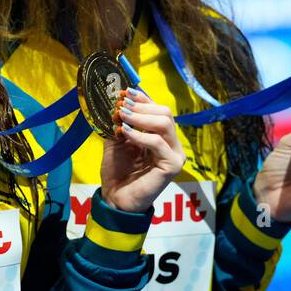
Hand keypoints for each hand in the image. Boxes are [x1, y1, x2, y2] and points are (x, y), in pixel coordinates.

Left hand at [100, 87, 185, 212]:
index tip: (125, 92)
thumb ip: (119, 123)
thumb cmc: (118, 171)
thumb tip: (116, 102)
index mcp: (160, 136)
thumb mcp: (116, 141)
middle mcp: (171, 143)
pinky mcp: (172, 165)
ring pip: (165, 124)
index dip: (142, 99)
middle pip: (165, 113)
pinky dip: (140, 135)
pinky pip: (158, 143)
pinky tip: (125, 132)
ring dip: (140, 117)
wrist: (116, 197)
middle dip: (141, 107)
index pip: (158, 110)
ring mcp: (174, 154)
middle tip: (121, 105)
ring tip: (122, 116)